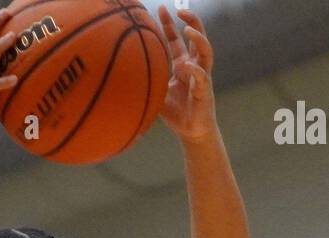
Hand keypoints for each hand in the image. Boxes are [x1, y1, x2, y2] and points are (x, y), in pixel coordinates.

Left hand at [157, 7, 216, 143]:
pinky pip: (202, 76)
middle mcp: (194, 66)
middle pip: (196, 37)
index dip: (169, 24)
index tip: (161, 8)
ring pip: (205, 50)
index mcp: (182, 65)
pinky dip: (195, 70)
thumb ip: (146, 84)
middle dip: (189, 20)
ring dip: (198, 38)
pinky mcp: (205, 90)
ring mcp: (202, 76)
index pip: (176, 39)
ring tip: (188, 29)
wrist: (191, 133)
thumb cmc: (176, 114)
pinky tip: (186, 66)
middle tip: (179, 10)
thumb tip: (122, 79)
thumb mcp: (155, 95)